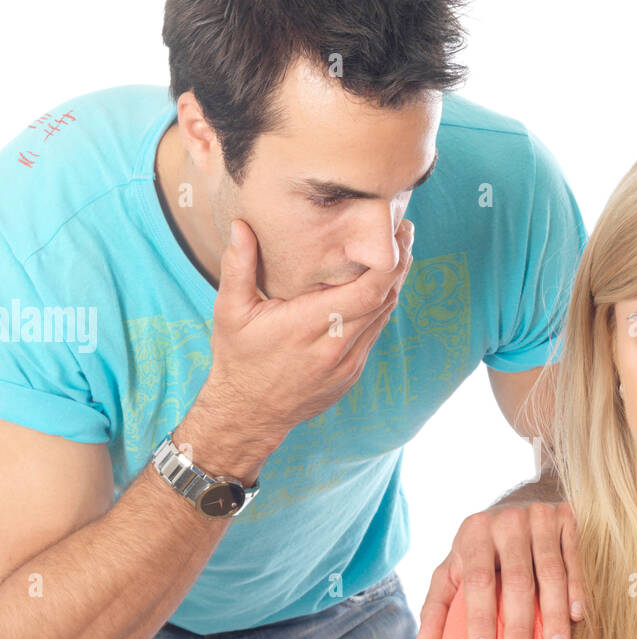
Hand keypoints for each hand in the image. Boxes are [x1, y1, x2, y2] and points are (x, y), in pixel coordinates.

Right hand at [204, 216, 413, 441]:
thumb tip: (240, 225)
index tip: (397, 234)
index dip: (390, 262)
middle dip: (399, 264)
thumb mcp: (229, 312)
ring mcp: (347, 364)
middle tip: (405, 233)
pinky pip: (374, 335)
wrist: (249, 414)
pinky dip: (380, 309)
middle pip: (384, 300)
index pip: (366, 292)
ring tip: (398, 254)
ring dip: (394, 285)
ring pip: (383, 317)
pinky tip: (379, 288)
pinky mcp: (352, 374)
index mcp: (306, 327)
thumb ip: (237, 266)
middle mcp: (334, 347)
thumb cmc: (238, 359)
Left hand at [414, 499, 583, 638]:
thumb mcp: (455, 570)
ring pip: (551, 573)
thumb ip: (438, 605)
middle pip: (517, 579)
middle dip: (518, 624)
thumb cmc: (482, 549)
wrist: (520, 501)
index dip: (480, 617)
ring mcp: (540, 517)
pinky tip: (578, 618)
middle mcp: (507, 521)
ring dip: (554, 614)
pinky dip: (577, 590)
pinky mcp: (567, 519)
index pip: (478, 579)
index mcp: (474, 532)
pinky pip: (574, 560)